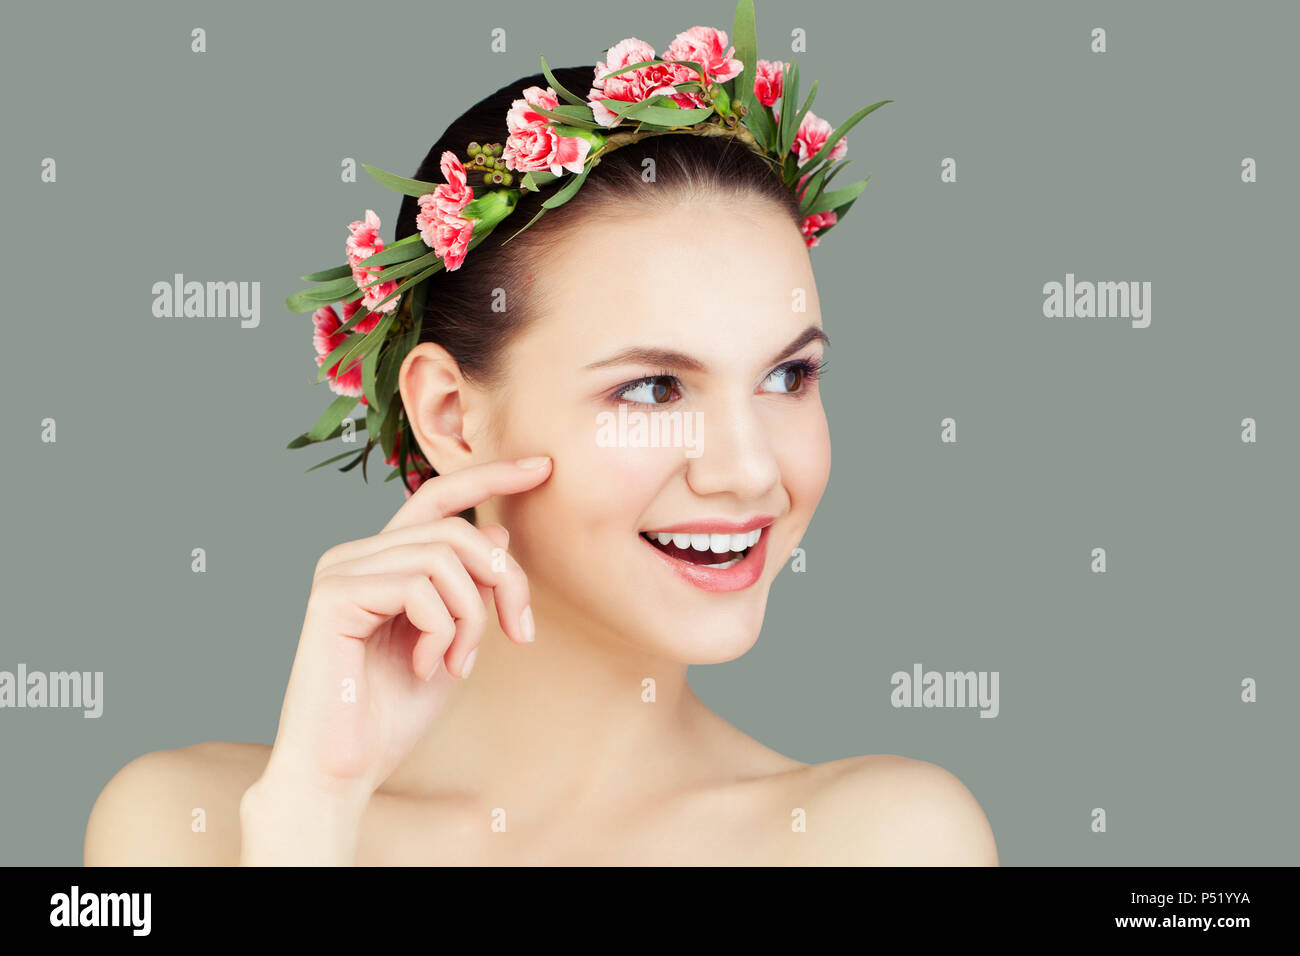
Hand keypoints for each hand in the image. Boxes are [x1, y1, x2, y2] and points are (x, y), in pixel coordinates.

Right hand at [252, 455, 550, 810]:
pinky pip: (419, 586)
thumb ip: (469, 589)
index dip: (491, 476)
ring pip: (445, 557)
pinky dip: (442, 632)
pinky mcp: (334, 594)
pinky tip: (425, 668)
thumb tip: (497, 530)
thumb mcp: (452, 642)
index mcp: (381, 560)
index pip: (438, 498)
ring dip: (472, 618)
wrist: (340, 771)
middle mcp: (356, 554)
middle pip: (459, 530)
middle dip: (507, 581)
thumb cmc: (390, 714)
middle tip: (519, 634)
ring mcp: (340, 570)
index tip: (543, 467)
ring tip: (457, 663)